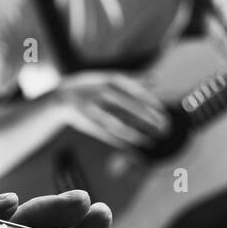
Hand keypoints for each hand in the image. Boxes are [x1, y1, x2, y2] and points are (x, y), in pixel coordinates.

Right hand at [47, 70, 169, 150]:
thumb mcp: (109, 77)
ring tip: (150, 142)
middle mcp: (102, 93)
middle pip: (130, 108)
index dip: (151, 103)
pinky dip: (122, 143)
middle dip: (148, 120)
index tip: (164, 112)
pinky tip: (133, 150)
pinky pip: (108, 136)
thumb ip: (133, 79)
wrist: (62, 97)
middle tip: (164, 128)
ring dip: (136, 135)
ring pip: (119, 124)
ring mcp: (95, 109)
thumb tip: (156, 79)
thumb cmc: (92, 86)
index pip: (136, 91)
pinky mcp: (89, 125)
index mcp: (110, 81)